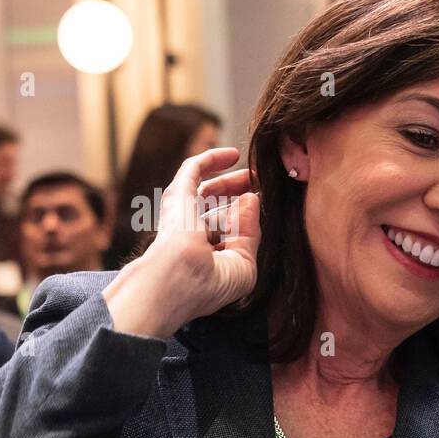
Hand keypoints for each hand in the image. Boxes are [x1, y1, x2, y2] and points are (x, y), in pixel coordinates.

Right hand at [103, 147, 260, 338]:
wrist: (176, 281)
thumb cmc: (208, 283)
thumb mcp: (243, 264)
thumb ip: (250, 232)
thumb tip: (252, 198)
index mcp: (204, 255)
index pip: (227, 233)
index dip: (245, 220)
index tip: (262, 207)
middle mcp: (191, 234)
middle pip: (217, 210)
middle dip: (239, 199)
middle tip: (258, 186)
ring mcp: (182, 213)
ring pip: (208, 189)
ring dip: (230, 180)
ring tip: (253, 173)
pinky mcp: (178, 195)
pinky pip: (195, 167)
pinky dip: (213, 158)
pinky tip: (232, 154)